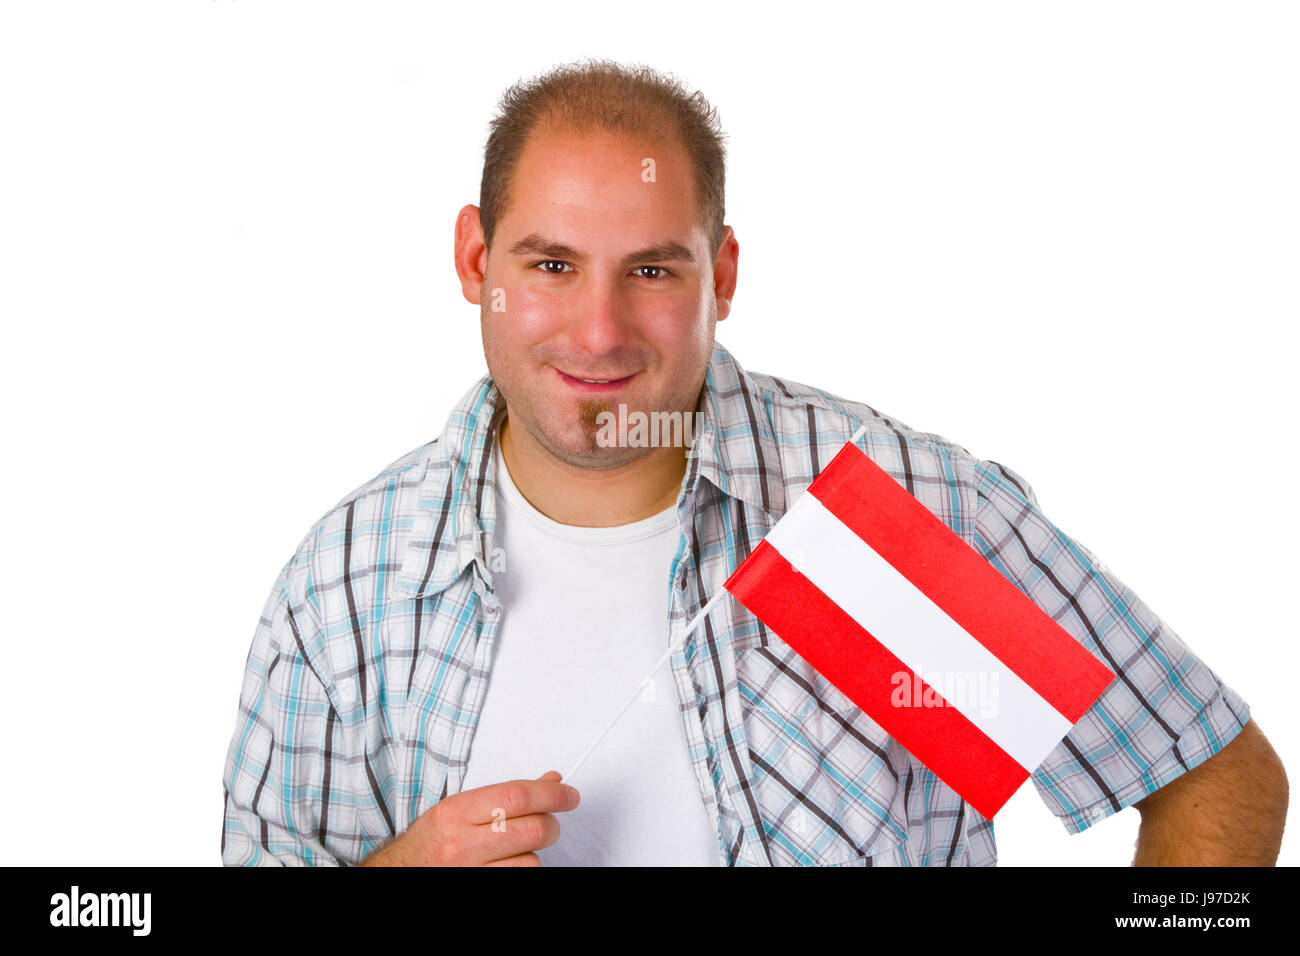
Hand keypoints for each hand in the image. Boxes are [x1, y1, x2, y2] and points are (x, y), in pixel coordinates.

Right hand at [359, 770, 579, 865]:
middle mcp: (462, 844)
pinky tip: (510, 864)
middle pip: (532, 830)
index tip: (569, 795)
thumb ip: (506, 795)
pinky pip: (520, 879)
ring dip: (533, 855)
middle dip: (551, 824)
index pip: (518, 796)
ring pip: (531, 862)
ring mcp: (470, 873)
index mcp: (457, 813)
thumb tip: (551, 781)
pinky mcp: (478, 888)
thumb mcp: (461, 808)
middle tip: (550, 822)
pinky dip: (522, 870)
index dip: (552, 793)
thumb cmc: (432, 840)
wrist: (400, 872)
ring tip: (517, 850)